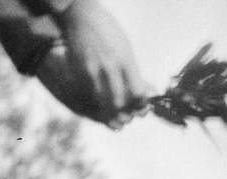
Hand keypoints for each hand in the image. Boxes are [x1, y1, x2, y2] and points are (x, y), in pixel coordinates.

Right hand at [38, 0, 148, 125]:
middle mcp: (109, 66)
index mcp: (124, 59)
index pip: (137, 92)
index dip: (141, 104)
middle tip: (128, 113)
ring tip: (115, 109)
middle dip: (124, 112)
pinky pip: (89, 97)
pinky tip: (100, 101)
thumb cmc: (108, 33)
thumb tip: (148, 94)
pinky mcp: (79, 74)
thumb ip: (134, 73)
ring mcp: (92, 71)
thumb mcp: (125, 49)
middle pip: (119, 103)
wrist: (81, 17)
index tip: (142, 106)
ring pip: (102, 104)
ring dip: (110, 111)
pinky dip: (96, 103)